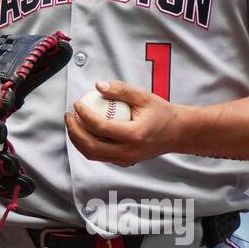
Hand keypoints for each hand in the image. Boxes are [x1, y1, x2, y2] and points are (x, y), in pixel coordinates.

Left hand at [64, 79, 179, 166]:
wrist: (179, 133)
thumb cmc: (162, 114)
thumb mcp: (144, 97)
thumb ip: (121, 90)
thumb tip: (98, 86)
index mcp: (133, 135)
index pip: (100, 127)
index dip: (84, 115)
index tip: (77, 103)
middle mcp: (128, 151)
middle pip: (91, 146)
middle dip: (74, 131)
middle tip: (69, 116)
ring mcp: (126, 159)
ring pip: (93, 155)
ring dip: (78, 140)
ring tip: (73, 123)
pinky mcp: (125, 161)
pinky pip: (101, 156)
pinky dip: (88, 145)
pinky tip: (84, 132)